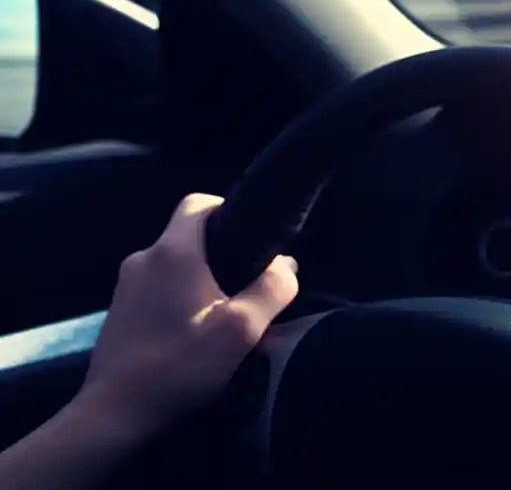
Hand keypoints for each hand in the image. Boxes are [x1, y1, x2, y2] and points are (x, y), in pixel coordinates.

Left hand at [75, 194, 298, 439]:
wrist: (115, 414)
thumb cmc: (181, 365)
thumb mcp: (242, 329)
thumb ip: (273, 288)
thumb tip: (287, 264)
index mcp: (172, 252)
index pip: (198, 203)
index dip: (228, 210)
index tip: (254, 239)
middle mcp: (143, 259)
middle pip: (190, 238)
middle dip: (223, 255)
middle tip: (249, 288)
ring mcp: (125, 287)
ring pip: (175, 267)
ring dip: (202, 282)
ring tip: (225, 318)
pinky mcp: (118, 313)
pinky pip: (159, 290)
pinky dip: (181, 300)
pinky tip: (194, 336)